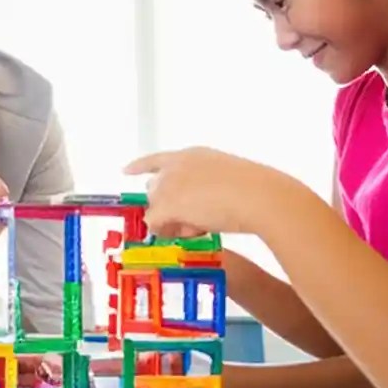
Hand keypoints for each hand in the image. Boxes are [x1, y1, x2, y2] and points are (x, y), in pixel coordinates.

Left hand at [124, 146, 308, 237]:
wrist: (261, 196)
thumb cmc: (256, 192)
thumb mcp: (226, 182)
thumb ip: (205, 191)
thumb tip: (191, 213)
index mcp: (193, 155)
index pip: (158, 159)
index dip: (140, 166)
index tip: (126, 171)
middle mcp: (176, 165)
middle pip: (154, 190)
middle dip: (168, 208)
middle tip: (195, 222)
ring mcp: (170, 182)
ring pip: (156, 208)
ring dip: (173, 221)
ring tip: (203, 225)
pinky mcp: (168, 202)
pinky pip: (156, 223)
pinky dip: (170, 231)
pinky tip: (194, 231)